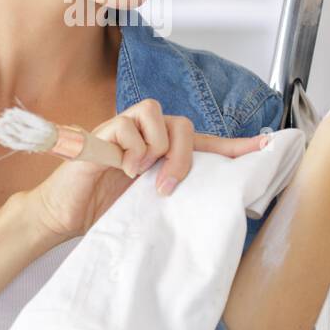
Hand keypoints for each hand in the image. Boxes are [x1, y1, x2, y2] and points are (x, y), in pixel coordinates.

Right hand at [27, 97, 269, 241]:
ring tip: (141, 175)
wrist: (63, 216)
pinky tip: (122, 170)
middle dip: (183, 156)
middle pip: (183, 124)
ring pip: (156, 113)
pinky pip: (127, 124)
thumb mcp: (151, 209)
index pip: (205, 143)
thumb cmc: (105, 211)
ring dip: (156, 147)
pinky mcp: (101, 135)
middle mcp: (146, 138)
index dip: (236, 145)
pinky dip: (130, 148)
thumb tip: (216, 209)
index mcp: (162, 155)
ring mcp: (123, 133)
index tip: (267, 147)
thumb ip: (179, 200)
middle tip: (168, 186)